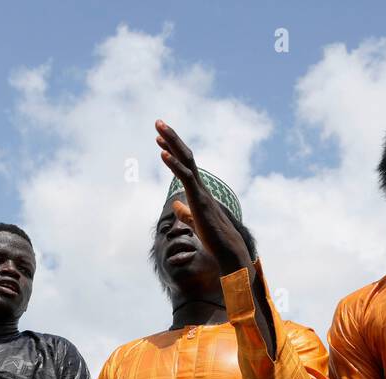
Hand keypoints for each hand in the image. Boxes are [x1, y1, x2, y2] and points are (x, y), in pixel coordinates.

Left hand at [154, 119, 251, 275]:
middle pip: (185, 155)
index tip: (159, 138)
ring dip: (171, 143)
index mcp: (197, 190)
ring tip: (158, 129)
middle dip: (171, 137)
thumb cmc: (213, 237)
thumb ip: (185, 212)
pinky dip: (173, 164)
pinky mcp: (199, 199)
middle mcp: (200, 185)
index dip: (171, 150)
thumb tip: (175, 205)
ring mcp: (200, 190)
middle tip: (158, 122)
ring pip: (186, 160)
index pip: (184, 164)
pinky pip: (185, 177)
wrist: (227, 249)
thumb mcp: (194, 221)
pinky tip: (161, 153)